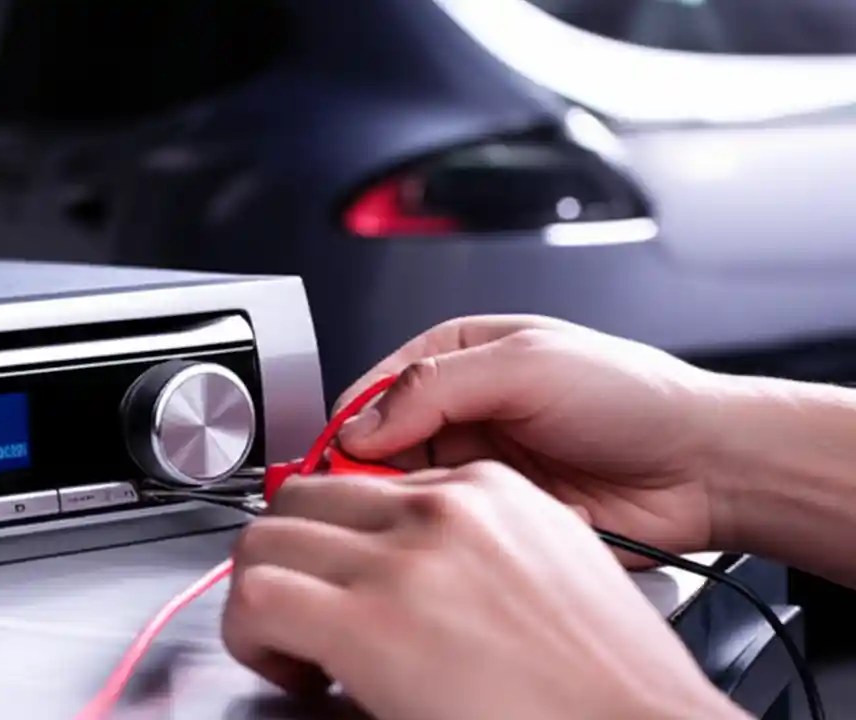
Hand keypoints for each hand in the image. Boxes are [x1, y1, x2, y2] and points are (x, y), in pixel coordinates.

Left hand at [221, 463, 746, 719]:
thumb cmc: (612, 679)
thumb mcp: (554, 571)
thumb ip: (482, 547)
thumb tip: (424, 563)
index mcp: (487, 490)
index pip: (365, 481)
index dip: (337, 537)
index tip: (333, 574)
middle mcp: (441, 509)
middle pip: (303, 496)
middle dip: (287, 554)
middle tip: (300, 608)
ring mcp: (405, 559)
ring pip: (265, 538)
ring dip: (262, 591)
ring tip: (290, 644)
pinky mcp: (372, 622)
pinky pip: (258, 598)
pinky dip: (252, 635)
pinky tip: (292, 671)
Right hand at [334, 315, 734, 561]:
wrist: (704, 467)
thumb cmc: (634, 397)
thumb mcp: (527, 366)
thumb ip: (436, 387)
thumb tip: (362, 425)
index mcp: (458, 356)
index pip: (375, 389)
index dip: (352, 424)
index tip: (340, 458)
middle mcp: (461, 410)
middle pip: (380, 444)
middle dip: (371, 470)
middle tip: (371, 494)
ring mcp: (477, 465)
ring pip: (407, 491)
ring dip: (407, 503)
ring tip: (418, 511)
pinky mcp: (495, 513)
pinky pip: (446, 528)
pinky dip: (442, 532)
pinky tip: (452, 531)